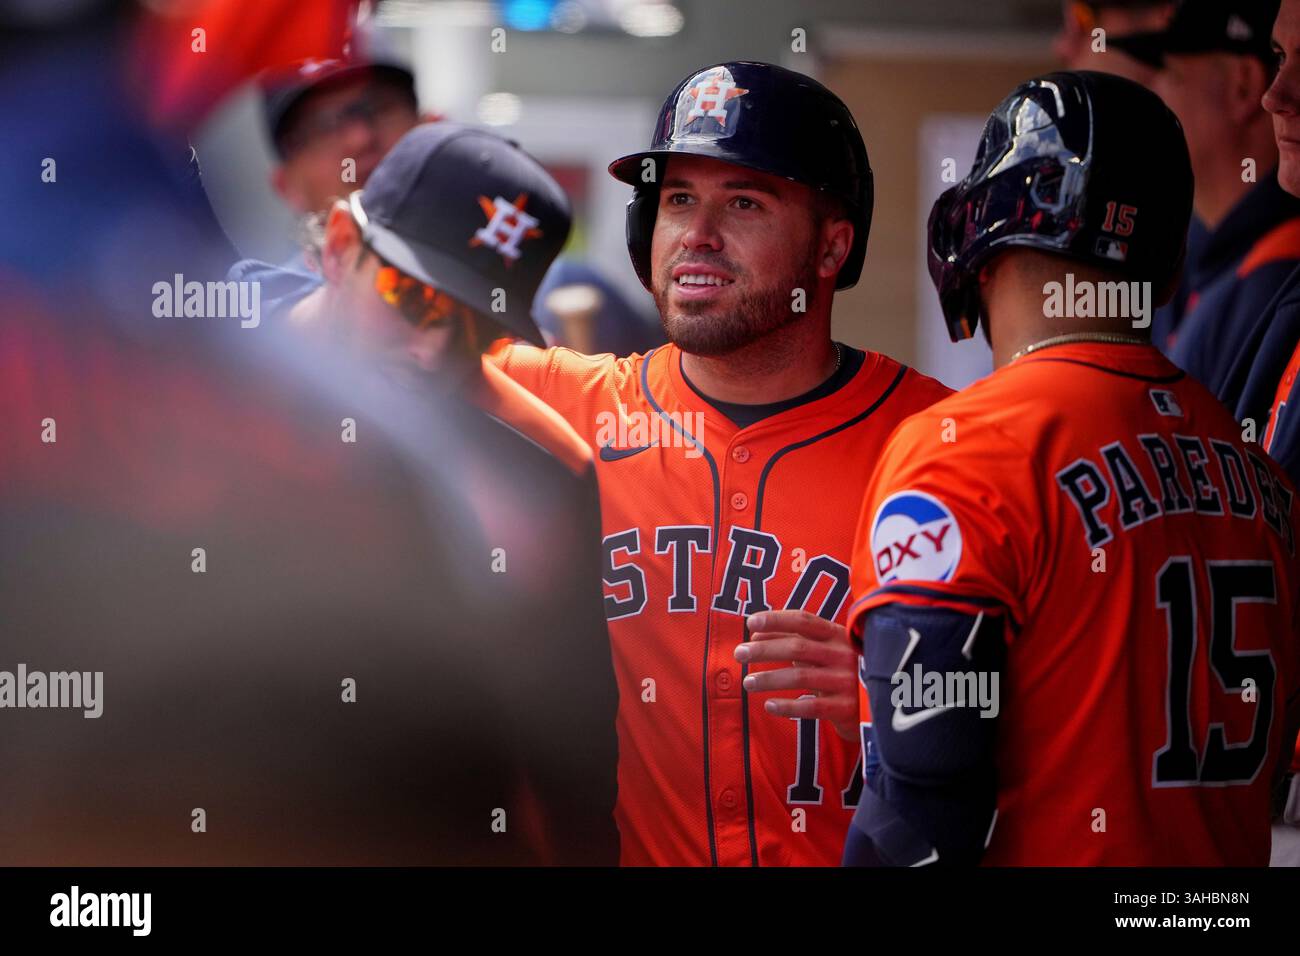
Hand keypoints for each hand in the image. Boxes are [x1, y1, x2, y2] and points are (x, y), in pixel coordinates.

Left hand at [734, 609, 858, 741]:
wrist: (885, 705)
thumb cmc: (843, 672)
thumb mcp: (825, 651)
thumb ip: (794, 640)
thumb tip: (754, 634)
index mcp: (838, 635)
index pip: (804, 621)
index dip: (776, 619)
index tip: (751, 622)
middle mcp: (843, 654)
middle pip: (797, 647)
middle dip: (764, 650)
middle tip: (739, 654)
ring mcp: (846, 681)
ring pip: (801, 677)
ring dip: (769, 678)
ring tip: (747, 682)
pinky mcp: (847, 708)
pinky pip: (812, 707)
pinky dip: (787, 706)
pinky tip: (769, 705)